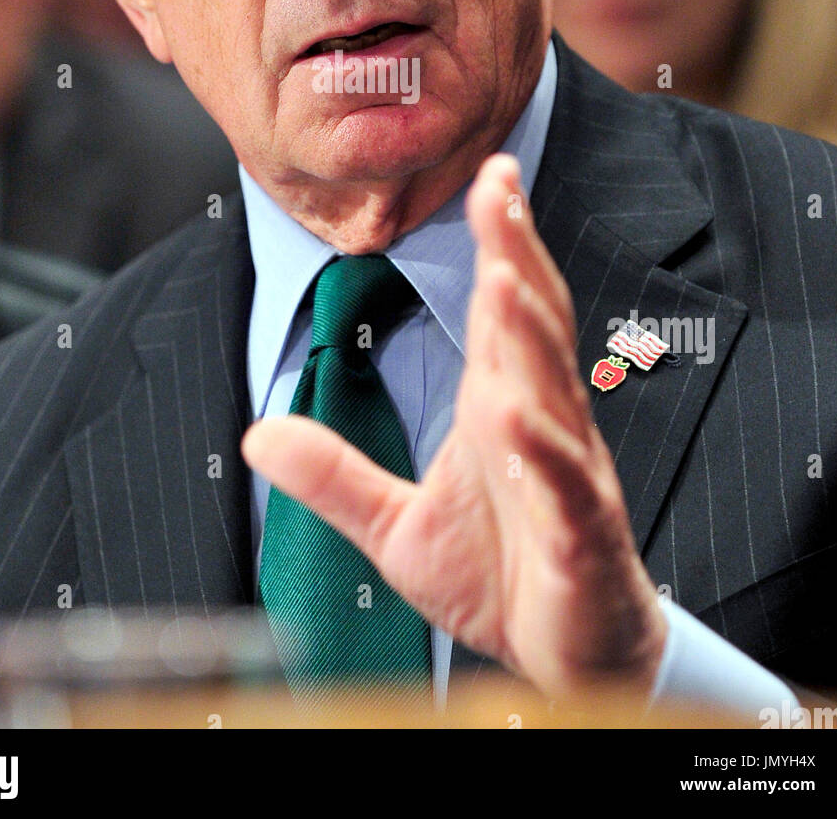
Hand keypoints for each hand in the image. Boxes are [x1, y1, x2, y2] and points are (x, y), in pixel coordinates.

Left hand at [241, 153, 666, 697]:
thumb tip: (255, 433)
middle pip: (532, 330)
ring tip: (505, 280)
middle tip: (500, 189)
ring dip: (530, 337)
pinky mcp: (581, 541)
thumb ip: (333, 476)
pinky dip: (546, 457)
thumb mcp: (395, 526)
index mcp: (502, 409)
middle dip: (516, 256)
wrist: (568, 661)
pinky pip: (565, 492)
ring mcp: (568, 480)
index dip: (500, 242)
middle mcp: (540, 428)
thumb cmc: (497, 574)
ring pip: (552, 396)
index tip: (489, 175)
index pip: (504, 311)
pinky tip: (520, 421)